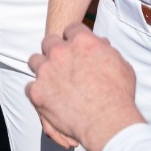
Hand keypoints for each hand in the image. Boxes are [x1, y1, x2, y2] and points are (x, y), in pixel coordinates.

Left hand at [27, 24, 144, 150]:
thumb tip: (101, 44)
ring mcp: (46, 71)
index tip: (75, 48)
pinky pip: (30, 86)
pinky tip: (49, 98)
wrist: (107, 121)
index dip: (73, 39)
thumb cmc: (118, 94)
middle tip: (62, 63)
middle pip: (49, 42)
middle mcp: (60, 52)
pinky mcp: (37, 91)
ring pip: (35, 61)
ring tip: (52, 79)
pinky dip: (38, 91)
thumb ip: (105, 51)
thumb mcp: (120, 64)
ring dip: (43, 68)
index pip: (71, 29)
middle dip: (54, 50)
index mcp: (82, 41)